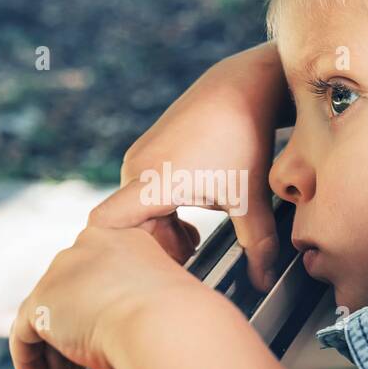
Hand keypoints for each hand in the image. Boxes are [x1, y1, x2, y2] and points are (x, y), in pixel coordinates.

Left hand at [9, 225, 204, 368]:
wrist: (164, 324)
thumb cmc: (175, 322)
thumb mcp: (157, 303)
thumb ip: (132, 305)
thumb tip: (114, 331)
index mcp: (124, 241)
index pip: (95, 279)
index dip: (94, 313)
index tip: (98, 340)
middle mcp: (88, 248)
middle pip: (67, 296)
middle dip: (69, 336)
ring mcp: (62, 271)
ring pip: (47, 316)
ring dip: (51, 354)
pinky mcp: (42, 300)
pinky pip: (24, 333)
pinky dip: (28, 359)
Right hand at [88, 43, 287, 290]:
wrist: (243, 86)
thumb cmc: (244, 138)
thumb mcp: (250, 198)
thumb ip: (256, 244)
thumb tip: (262, 282)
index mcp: (151, 182)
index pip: (105, 226)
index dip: (117, 254)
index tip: (148, 272)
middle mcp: (135, 168)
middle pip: (125, 227)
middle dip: (152, 250)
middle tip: (187, 267)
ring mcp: (139, 158)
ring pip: (134, 211)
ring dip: (159, 233)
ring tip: (192, 245)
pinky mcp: (148, 152)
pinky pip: (140, 195)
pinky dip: (160, 215)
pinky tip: (190, 225)